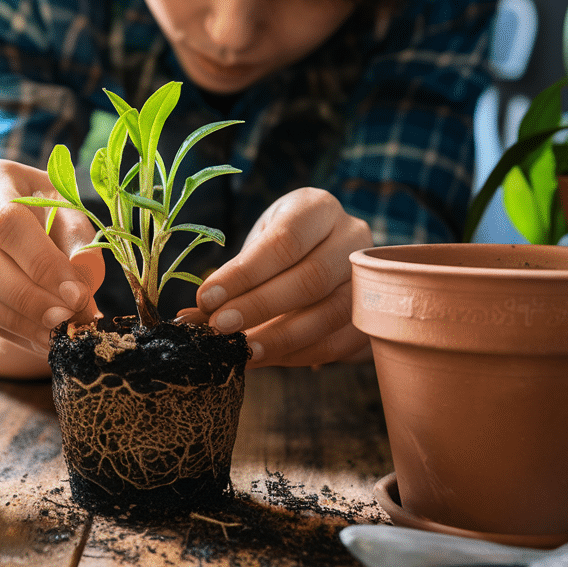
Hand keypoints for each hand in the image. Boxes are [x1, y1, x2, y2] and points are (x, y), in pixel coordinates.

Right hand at [0, 159, 104, 374]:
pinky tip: (44, 340)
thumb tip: (82, 285)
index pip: (6, 221)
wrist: (20, 222)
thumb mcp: (70, 213)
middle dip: (30, 297)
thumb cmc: (49, 212)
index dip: (41, 261)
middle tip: (68, 319)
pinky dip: (14, 331)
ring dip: (21, 321)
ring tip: (61, 334)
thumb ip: (80, 244)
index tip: (76, 293)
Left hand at [181, 187, 372, 368]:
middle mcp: (353, 236)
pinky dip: (301, 354)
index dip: (245, 273)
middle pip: (311, 278)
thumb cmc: (282, 248)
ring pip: (331, 313)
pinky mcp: (376, 312)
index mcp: (318, 208)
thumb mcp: (257, 247)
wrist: (328, 251)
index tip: (207, 298)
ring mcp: (371, 275)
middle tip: (221, 328)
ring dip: (281, 338)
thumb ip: (231, 280)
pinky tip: (268, 358)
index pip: (285, 240)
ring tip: (242, 352)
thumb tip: (191, 318)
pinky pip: (342, 340)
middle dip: (260, 307)